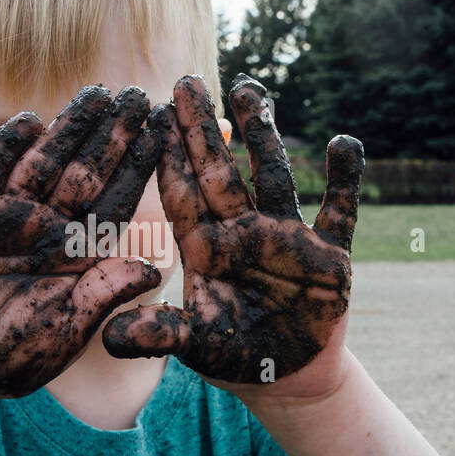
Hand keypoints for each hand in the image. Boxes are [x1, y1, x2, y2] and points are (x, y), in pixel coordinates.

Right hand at [0, 84, 163, 398]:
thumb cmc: (7, 357)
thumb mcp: (64, 331)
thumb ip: (103, 296)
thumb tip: (154, 270)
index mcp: (77, 254)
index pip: (115, 202)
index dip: (137, 168)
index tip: (163, 133)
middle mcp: (46, 227)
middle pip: (85, 172)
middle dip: (111, 135)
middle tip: (138, 97)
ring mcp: (5, 215)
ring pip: (44, 163)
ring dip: (68, 130)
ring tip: (97, 95)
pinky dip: (6, 148)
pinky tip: (29, 122)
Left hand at [102, 73, 364, 401]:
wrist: (287, 375)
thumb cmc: (233, 357)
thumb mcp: (195, 346)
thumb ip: (158, 335)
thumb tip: (108, 340)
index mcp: (206, 248)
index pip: (182, 193)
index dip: (168, 155)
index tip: (152, 114)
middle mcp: (243, 231)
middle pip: (221, 171)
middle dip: (204, 128)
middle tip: (186, 80)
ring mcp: (287, 237)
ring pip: (273, 175)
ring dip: (264, 134)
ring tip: (250, 88)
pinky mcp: (331, 254)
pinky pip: (340, 210)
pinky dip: (346, 180)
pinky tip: (344, 142)